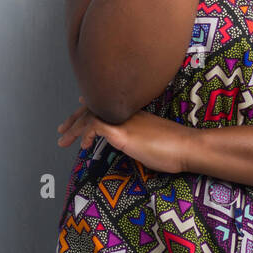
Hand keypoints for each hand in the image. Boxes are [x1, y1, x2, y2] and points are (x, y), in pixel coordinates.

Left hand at [56, 96, 195, 173]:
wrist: (189, 147)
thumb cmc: (175, 147)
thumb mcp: (150, 139)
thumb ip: (137, 137)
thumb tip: (127, 142)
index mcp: (132, 112)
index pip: (105, 104)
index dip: (89, 108)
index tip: (78, 114)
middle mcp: (126, 112)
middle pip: (93, 107)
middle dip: (75, 118)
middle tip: (63, 131)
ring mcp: (124, 121)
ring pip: (90, 116)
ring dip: (74, 128)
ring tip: (64, 140)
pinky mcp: (123, 133)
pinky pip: (96, 126)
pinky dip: (86, 133)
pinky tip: (84, 146)